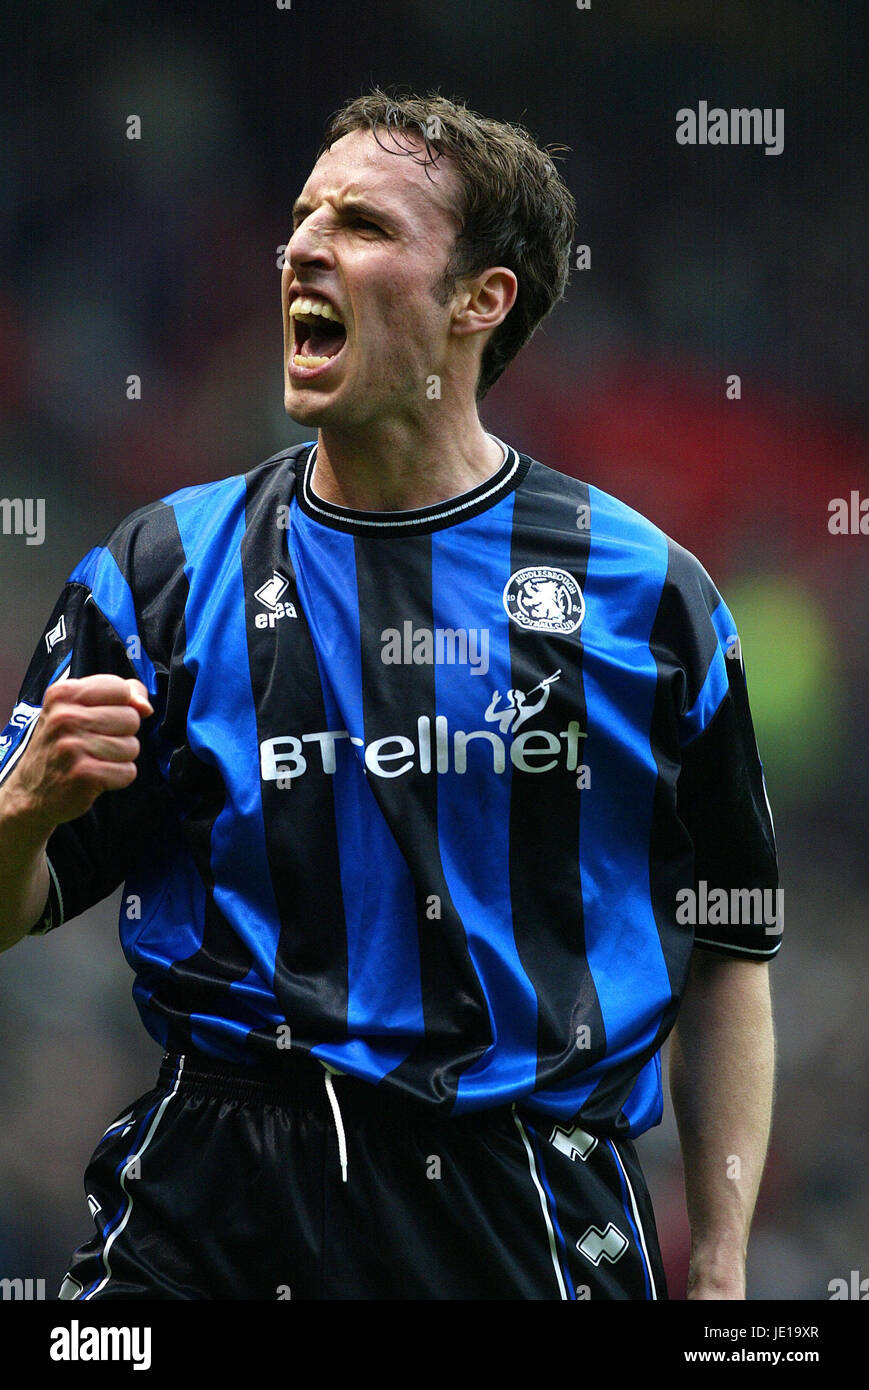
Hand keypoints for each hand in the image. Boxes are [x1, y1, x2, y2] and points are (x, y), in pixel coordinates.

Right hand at [4, 675, 153, 836]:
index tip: (100, 718)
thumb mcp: (75, 710)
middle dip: (121, 734)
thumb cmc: (59, 747)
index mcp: (62, 693)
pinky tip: (95, 777)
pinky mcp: (84, 775)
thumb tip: (145, 706)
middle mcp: (65, 717)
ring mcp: (73, 746)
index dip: (120, 705)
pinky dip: (117, 778)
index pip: (120, 688)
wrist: (29, 793)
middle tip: (93, 744)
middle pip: (131, 718)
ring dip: (119, 758)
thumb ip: (116, 696)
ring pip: (132, 746)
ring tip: (93, 760)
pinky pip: (128, 772)